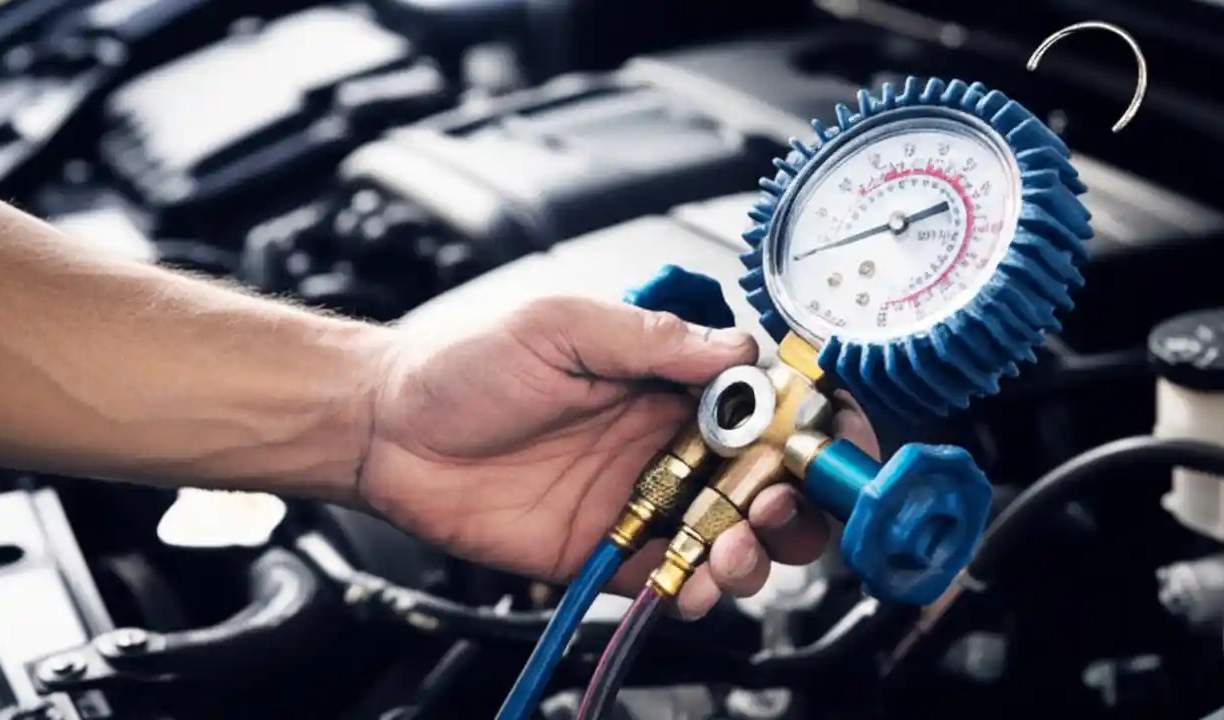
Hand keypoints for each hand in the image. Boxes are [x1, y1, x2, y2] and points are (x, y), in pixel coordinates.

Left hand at [357, 297, 879, 618]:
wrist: (388, 430)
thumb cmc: (464, 364)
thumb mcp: (561, 326)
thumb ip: (652, 341)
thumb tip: (738, 350)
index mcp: (666, 378)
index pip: (765, 400)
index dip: (811, 420)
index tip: (834, 439)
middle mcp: (667, 439)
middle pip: (768, 476)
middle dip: (799, 498)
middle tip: (782, 502)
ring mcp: (643, 497)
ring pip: (733, 534)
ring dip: (757, 549)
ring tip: (738, 547)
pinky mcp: (610, 549)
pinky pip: (674, 577)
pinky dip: (700, 590)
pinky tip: (696, 585)